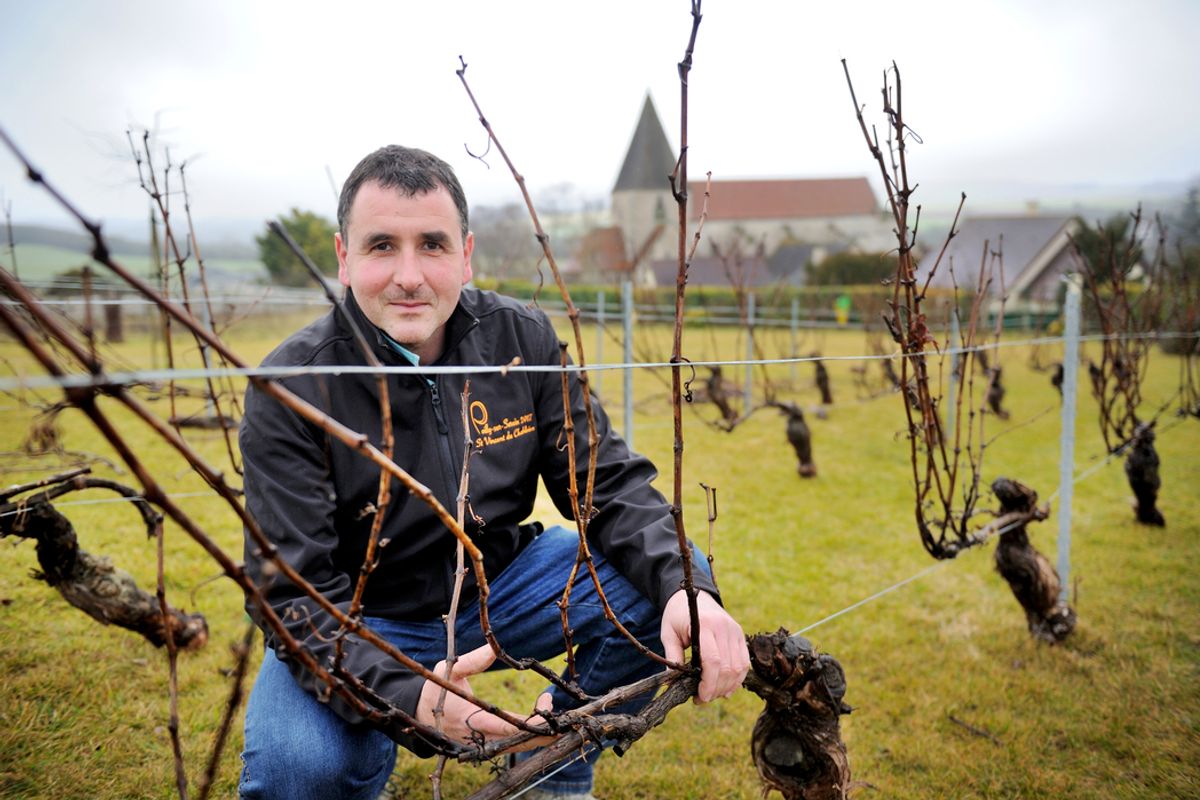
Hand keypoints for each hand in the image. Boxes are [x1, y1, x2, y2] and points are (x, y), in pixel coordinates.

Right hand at [416, 644, 553, 751]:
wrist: (420, 717)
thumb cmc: (436, 691)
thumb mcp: (448, 670)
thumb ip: (472, 661)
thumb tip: (493, 648)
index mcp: (473, 722)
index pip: (511, 728)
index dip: (535, 722)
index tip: (548, 700)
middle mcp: (482, 740)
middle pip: (523, 743)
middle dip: (547, 728)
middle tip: (556, 702)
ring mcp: (486, 747)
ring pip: (521, 747)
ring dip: (541, 730)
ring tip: (549, 704)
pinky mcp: (488, 748)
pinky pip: (515, 745)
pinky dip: (531, 734)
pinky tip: (540, 716)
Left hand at [660, 589, 749, 702]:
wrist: (695, 595)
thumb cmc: (677, 615)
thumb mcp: (668, 633)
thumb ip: (672, 656)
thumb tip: (672, 682)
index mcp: (705, 624)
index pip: (713, 660)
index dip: (708, 683)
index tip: (699, 696)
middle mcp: (725, 627)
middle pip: (728, 667)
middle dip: (716, 689)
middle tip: (702, 699)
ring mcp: (735, 631)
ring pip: (739, 668)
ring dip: (727, 687)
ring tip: (712, 695)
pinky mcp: (741, 635)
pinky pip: (744, 663)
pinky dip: (737, 679)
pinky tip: (725, 689)